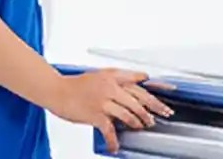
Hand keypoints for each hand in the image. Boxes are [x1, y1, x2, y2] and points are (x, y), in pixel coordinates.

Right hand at [43, 69, 174, 153]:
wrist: (56, 91)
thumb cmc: (75, 85)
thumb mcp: (99, 75)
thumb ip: (118, 78)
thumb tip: (139, 80)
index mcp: (112, 76)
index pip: (139, 83)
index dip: (154, 90)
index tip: (166, 96)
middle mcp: (110, 87)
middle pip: (139, 99)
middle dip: (153, 109)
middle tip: (162, 115)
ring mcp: (103, 101)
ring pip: (129, 114)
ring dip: (138, 122)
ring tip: (141, 127)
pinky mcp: (95, 115)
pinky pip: (110, 130)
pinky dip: (113, 140)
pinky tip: (115, 146)